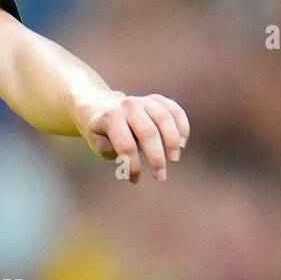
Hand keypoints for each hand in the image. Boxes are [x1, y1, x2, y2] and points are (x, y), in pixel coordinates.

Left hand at [73, 89, 189, 182]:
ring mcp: (144, 100)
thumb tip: (132, 156)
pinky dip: (182, 128)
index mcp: (111, 117)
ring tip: (173, 160)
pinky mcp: (158, 100)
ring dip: (172, 143)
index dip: (133, 166)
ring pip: (165, 120)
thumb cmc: (101, 131)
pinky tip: (181, 144)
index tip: (135, 179)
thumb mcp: (97, 143)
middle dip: (157, 159)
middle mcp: (129, 105)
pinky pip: (176, 111)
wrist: (100, 105)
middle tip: (161, 177)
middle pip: (148, 133)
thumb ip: (112, 150)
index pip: (126, 146)